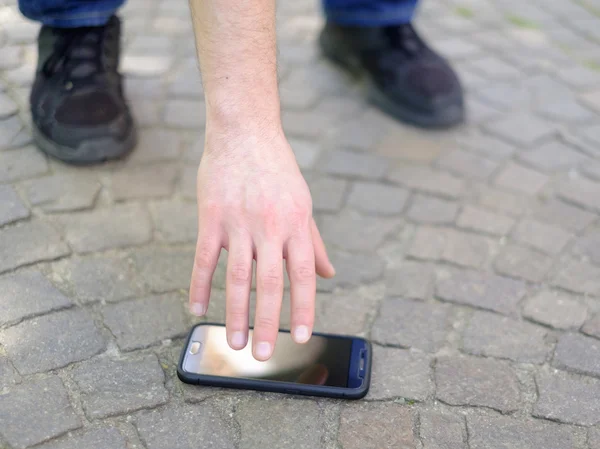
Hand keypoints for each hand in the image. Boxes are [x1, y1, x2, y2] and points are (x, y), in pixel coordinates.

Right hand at [189, 126, 334, 360]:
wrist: (245, 132)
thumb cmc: (277, 170)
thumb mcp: (303, 204)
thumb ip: (313, 242)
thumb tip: (329, 274)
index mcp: (296, 225)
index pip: (304, 275)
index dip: (303, 308)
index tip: (301, 337)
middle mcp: (270, 227)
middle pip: (269, 283)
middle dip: (268, 322)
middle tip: (264, 354)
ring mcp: (239, 222)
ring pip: (236, 277)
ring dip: (235, 313)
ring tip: (235, 342)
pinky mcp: (211, 217)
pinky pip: (204, 257)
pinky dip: (199, 284)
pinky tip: (196, 308)